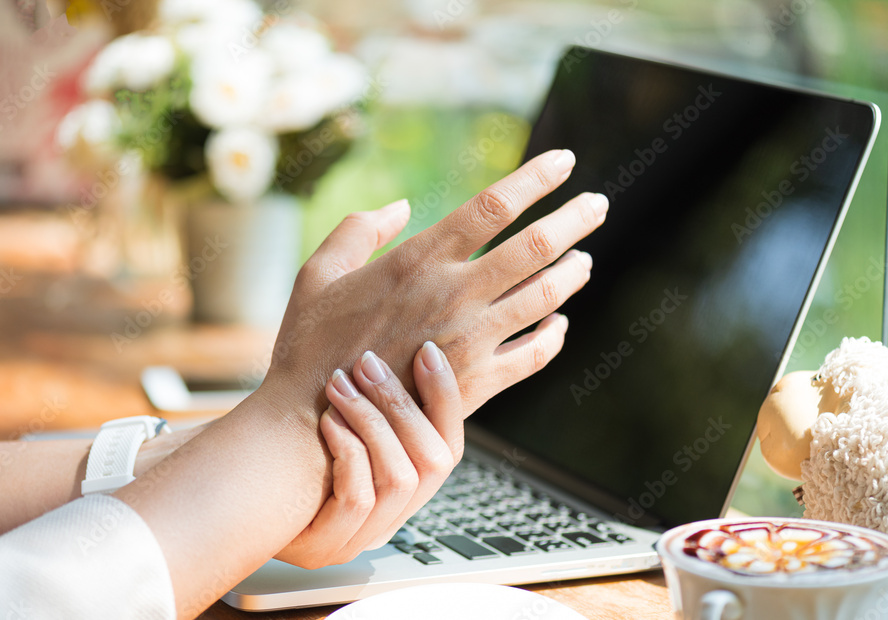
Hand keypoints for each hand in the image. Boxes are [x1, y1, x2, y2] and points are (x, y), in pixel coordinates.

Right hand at [257, 148, 604, 423]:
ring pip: (544, 297)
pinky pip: (534, 354)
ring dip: (572, 273)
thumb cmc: (309, 346)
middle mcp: (453, 296)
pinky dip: (555, 335)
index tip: (564, 162)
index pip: (492, 207)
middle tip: (599, 204)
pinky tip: (560, 323)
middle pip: (535, 248)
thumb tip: (403, 206)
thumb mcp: (316, 273)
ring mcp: (470, 343)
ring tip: (585, 259)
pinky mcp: (477, 386)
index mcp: (417, 261)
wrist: (315, 425)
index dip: (535, 179)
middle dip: (575, 220)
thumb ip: (357, 230)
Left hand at [275, 342, 461, 567]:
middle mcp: (389, 517)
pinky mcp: (325, 547)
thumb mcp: (339, 419)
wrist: (231, 490)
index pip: (450, 448)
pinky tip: (327, 423)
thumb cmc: (286, 445)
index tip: (427, 350)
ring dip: (372, 421)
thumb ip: (372, 395)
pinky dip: (348, 451)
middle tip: (367, 363)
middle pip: (433, 462)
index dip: (445, 398)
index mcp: (401, 487)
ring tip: (340, 387)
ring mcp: (359, 538)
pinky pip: (358, 498)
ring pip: (399, 478)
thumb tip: (395, 336)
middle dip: (402, 403)